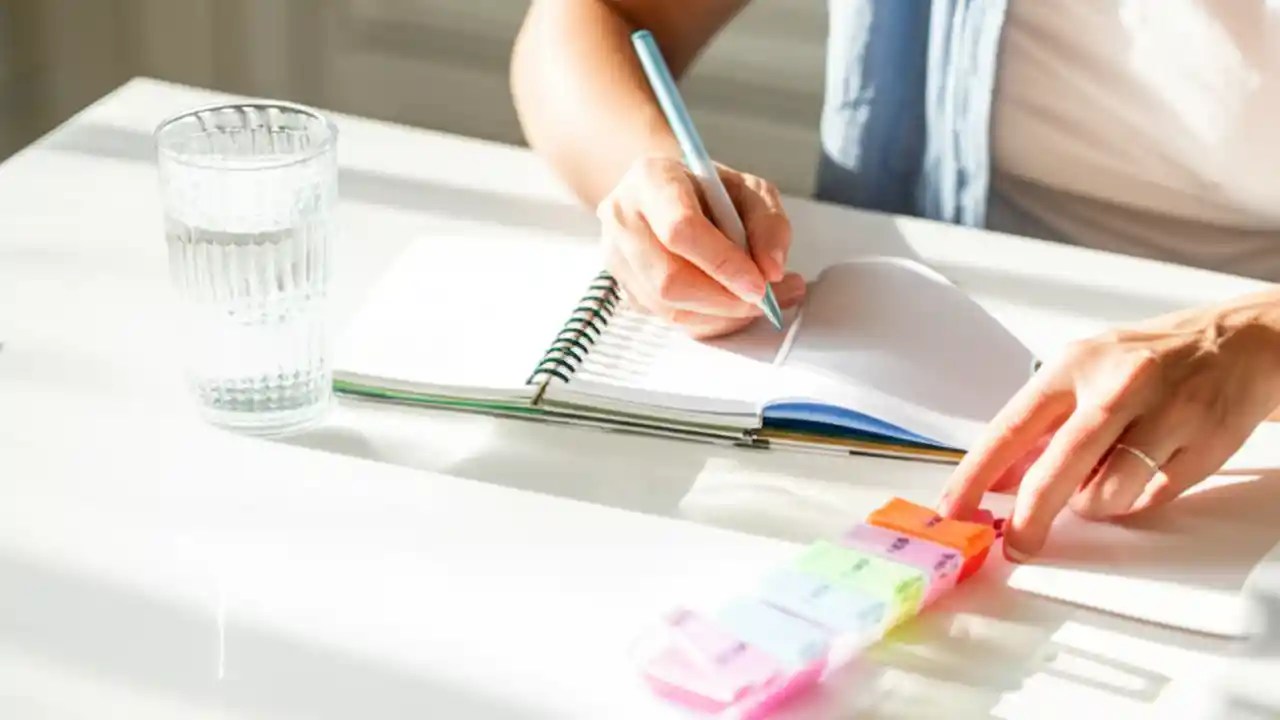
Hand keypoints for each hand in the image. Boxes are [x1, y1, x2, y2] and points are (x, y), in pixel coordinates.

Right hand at [597, 156, 805, 338]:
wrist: (665, 195)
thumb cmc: (707, 190)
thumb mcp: (749, 190)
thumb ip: (769, 225)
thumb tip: (772, 272)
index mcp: (652, 180)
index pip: (681, 230)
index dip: (723, 263)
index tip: (760, 284)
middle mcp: (623, 219)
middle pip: (669, 280)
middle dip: (724, 300)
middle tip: (764, 301)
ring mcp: (617, 259)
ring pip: (668, 308)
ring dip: (721, 315)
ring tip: (756, 303)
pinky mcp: (625, 289)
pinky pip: (670, 320)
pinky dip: (709, 320)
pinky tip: (731, 305)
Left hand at [940, 292, 1279, 560]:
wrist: (1239, 341)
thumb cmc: (1150, 362)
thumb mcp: (1083, 376)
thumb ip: (1040, 428)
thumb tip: (993, 481)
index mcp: (1073, 365)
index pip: (1010, 427)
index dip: (975, 475)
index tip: (952, 510)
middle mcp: (1118, 383)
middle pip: (1059, 466)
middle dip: (1031, 514)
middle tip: (1017, 543)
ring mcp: (1165, 411)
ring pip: (1107, 492)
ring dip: (1095, 503)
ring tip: (1108, 476)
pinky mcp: (1204, 441)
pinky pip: (1151, 497)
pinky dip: (1137, 498)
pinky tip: (1147, 469)